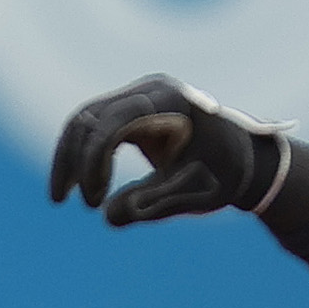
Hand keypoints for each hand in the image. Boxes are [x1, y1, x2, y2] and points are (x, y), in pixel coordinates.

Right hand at [47, 74, 293, 225]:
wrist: (244, 158)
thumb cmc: (226, 175)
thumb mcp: (195, 195)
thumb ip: (153, 205)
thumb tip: (108, 217)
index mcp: (172, 100)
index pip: (114, 120)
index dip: (94, 159)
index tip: (92, 201)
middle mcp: (151, 90)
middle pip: (90, 117)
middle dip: (72, 159)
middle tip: (65, 201)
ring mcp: (140, 98)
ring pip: (85, 121)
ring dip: (70, 158)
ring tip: (63, 198)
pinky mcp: (132, 112)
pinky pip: (95, 128)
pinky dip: (82, 156)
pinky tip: (81, 187)